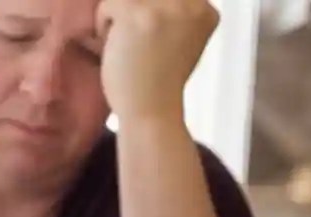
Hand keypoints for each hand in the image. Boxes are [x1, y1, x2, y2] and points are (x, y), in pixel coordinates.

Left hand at [96, 0, 219, 123]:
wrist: (151, 113)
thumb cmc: (158, 84)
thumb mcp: (181, 43)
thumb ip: (174, 16)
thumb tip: (145, 2)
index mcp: (207, 10)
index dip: (151, 14)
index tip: (150, 42)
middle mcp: (192, 3)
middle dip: (133, 15)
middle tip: (135, 47)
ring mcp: (165, 6)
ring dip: (118, 20)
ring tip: (126, 48)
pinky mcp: (137, 13)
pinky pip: (107, 5)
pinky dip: (103, 28)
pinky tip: (114, 51)